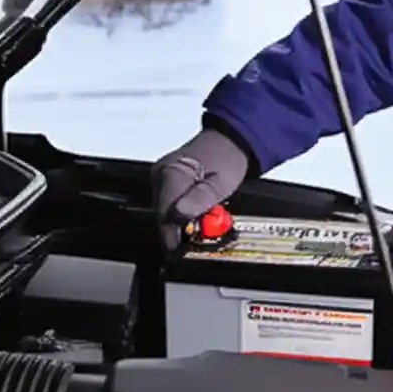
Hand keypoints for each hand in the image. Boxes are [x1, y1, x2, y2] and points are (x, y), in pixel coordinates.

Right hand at [151, 129, 248, 249]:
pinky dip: (182, 211)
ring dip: (181, 221)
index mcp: (172, 174)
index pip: (163, 215)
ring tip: (203, 223)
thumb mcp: (222, 183)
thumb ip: (201, 200)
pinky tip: (197, 213)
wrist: (232, 140)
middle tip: (200, 238)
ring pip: (165, 210)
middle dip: (180, 230)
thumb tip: (180, 215)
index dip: (173, 237)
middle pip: (162, 215)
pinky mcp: (165, 178)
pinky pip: (168, 202)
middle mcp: (161, 173)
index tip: (183, 251)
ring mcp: (161, 175)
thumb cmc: (229, 157)